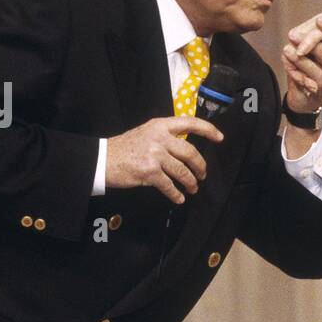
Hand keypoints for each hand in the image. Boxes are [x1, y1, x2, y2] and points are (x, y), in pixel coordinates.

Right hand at [105, 114, 223, 203]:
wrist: (102, 159)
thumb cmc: (124, 148)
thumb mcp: (146, 133)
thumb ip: (165, 137)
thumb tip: (186, 150)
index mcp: (160, 125)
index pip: (190, 123)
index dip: (208, 129)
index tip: (220, 138)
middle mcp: (159, 138)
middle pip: (190, 152)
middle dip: (200, 166)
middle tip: (203, 175)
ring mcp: (155, 155)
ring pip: (182, 171)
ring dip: (190, 182)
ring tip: (192, 188)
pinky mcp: (149, 172)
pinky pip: (169, 186)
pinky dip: (176, 194)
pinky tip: (178, 198)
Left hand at [281, 13, 321, 111]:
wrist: (305, 97)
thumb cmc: (306, 67)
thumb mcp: (309, 49)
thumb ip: (306, 38)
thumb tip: (293, 35)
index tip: (321, 20)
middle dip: (309, 41)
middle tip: (291, 35)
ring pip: (314, 67)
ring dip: (298, 57)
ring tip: (286, 50)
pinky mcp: (319, 88)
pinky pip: (305, 77)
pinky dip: (292, 69)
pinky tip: (286, 64)